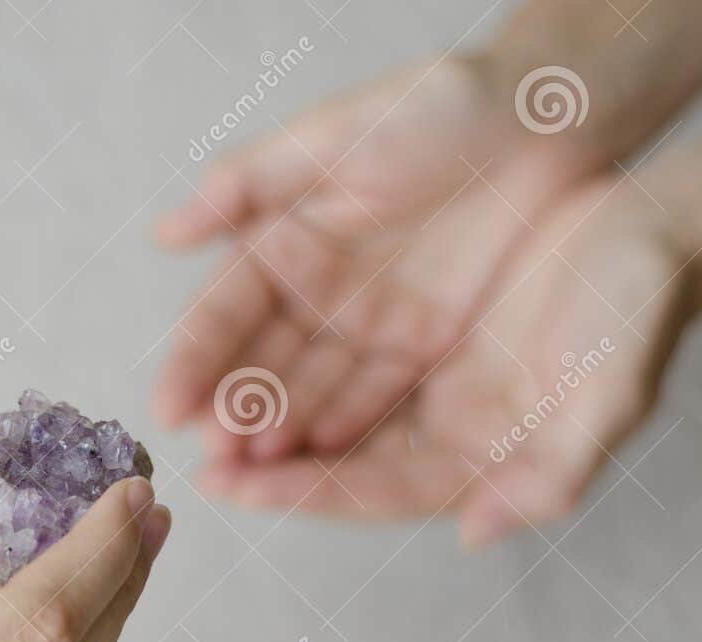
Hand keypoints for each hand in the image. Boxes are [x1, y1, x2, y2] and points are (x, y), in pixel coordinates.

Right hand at [154, 55, 591, 461]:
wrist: (537, 121)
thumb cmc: (435, 109)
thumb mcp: (334, 135)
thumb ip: (248, 182)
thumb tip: (165, 234)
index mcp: (279, 240)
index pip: (221, 314)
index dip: (193, 361)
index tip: (168, 408)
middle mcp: (312, 292)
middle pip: (259, 364)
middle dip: (231, 412)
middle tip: (210, 455)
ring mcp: (364, 324)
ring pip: (309, 390)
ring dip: (278, 432)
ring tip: (250, 471)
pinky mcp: (419, 345)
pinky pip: (375, 396)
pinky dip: (344, 429)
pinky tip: (316, 462)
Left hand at [196, 176, 691, 546]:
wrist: (655, 227)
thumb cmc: (640, 312)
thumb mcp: (610, 397)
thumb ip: (551, 474)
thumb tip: (476, 535)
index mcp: (482, 461)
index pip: (377, 490)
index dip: (306, 494)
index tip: (237, 491)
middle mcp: (444, 432)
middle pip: (338, 460)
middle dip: (267, 465)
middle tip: (197, 462)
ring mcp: (427, 384)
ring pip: (328, 409)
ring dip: (265, 415)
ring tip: (198, 416)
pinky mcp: (416, 331)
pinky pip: (338, 353)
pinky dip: (289, 356)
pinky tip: (238, 356)